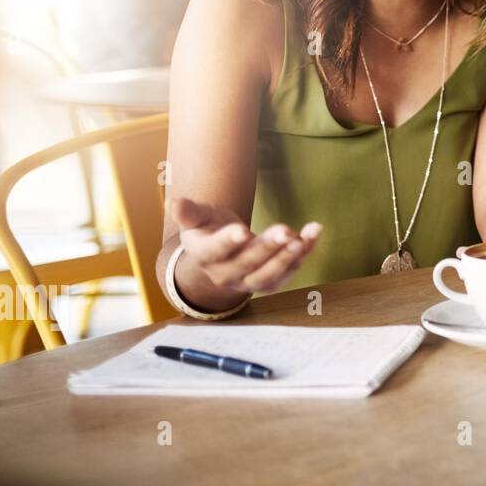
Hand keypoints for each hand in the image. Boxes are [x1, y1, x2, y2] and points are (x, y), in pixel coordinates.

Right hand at [169, 197, 321, 309]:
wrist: (220, 250)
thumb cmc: (208, 228)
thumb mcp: (197, 217)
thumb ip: (189, 212)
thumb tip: (172, 202)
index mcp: (203, 255)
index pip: (216, 251)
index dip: (228, 242)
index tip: (242, 230)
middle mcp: (224, 274)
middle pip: (247, 263)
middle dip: (268, 248)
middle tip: (285, 230)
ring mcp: (246, 282)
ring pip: (268, 276)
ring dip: (288, 258)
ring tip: (303, 238)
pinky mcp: (267, 283)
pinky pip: (286, 274)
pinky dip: (302, 256)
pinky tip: (312, 237)